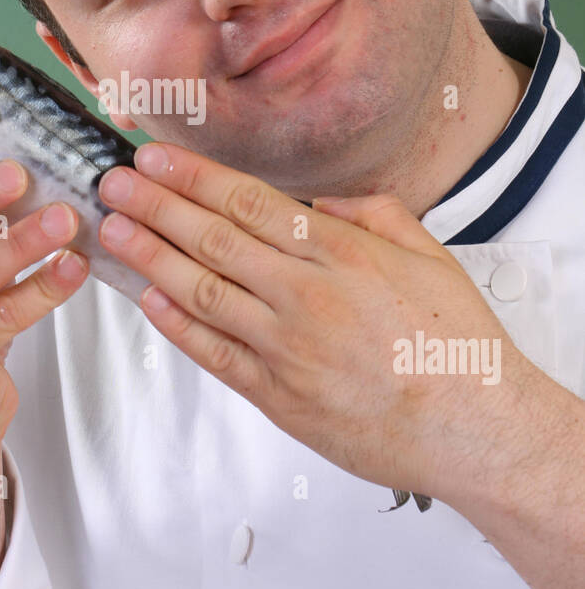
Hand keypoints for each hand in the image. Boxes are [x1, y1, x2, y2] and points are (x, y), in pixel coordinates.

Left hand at [97, 142, 529, 505]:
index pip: (249, 203)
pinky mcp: (278, 397)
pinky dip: (177, 326)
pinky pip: (214, 354)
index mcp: (341, 254)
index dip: (194, 178)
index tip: (156, 159)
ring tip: (113, 230)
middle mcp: (305, 295)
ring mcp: (286, 348)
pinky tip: (149, 300)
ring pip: (202, 292)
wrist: (474, 429)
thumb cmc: (456, 347)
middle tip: (113, 183)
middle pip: (213, 239)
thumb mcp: (430, 257)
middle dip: (156, 206)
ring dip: (151, 258)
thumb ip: (376, 216)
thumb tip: (325, 199)